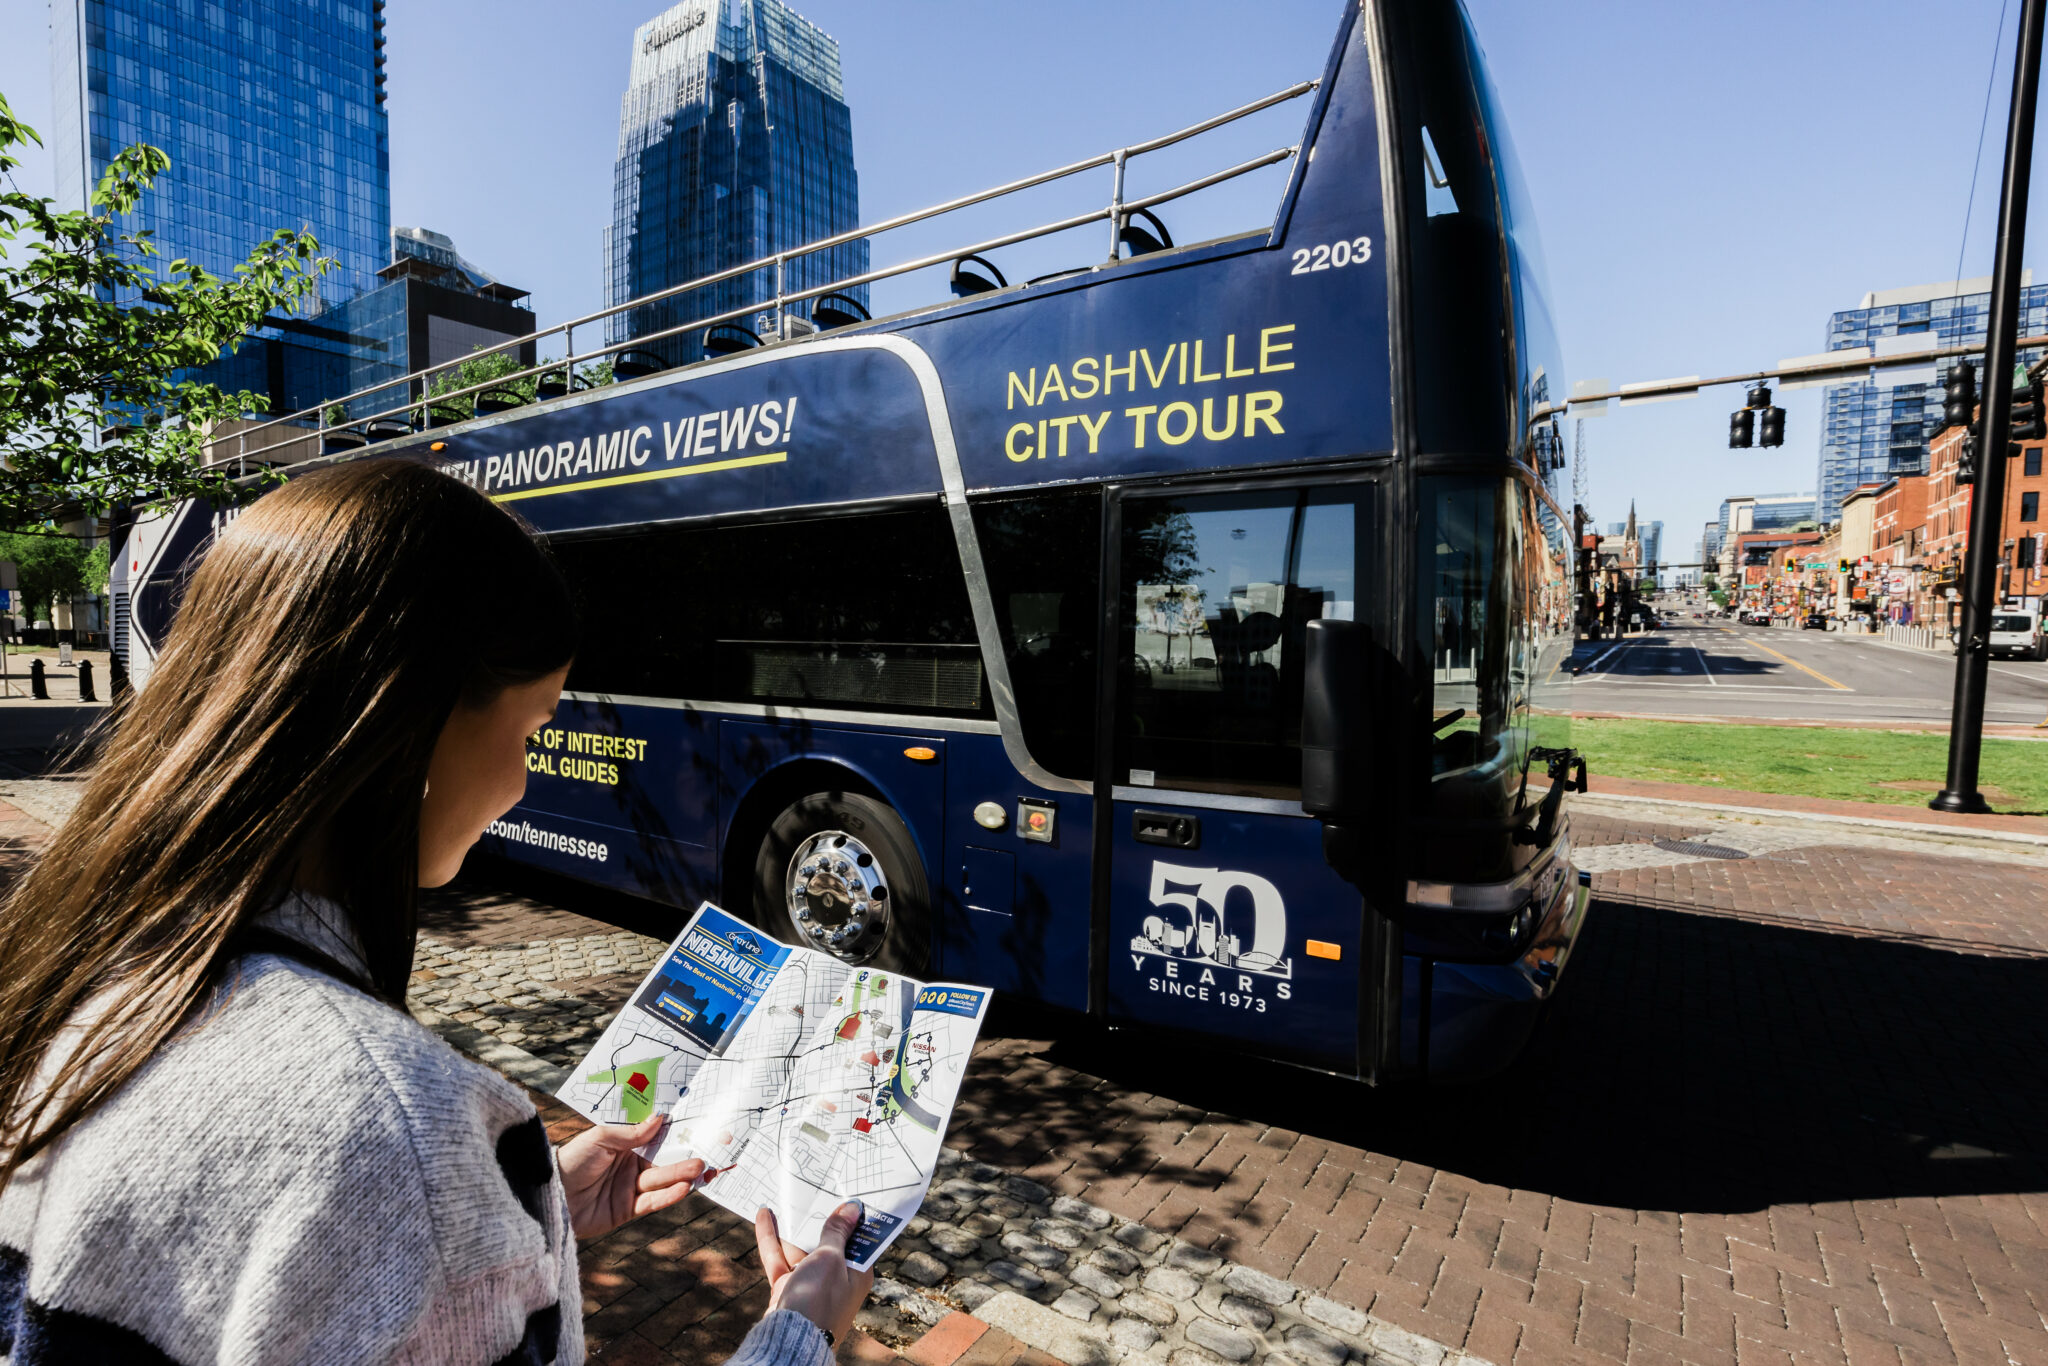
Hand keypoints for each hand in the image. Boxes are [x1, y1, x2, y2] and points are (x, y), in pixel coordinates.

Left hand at [557, 1114, 703, 1239]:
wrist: (549, 1195)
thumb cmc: (571, 1160)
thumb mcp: (600, 1138)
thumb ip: (632, 1133)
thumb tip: (659, 1118)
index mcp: (624, 1147)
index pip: (655, 1141)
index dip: (676, 1138)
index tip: (698, 1132)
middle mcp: (630, 1167)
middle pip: (663, 1162)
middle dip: (684, 1159)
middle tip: (706, 1154)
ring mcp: (629, 1189)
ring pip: (661, 1182)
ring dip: (681, 1176)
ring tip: (700, 1169)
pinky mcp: (626, 1210)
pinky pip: (651, 1202)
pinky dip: (668, 1196)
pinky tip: (682, 1188)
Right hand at [756, 1200, 874, 1344]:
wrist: (790, 1340)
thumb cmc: (819, 1299)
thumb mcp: (831, 1258)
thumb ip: (837, 1232)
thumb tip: (853, 1207)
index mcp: (857, 1272)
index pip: (858, 1238)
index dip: (852, 1215)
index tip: (848, 1190)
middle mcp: (836, 1278)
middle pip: (827, 1240)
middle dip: (818, 1216)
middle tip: (815, 1185)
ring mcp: (810, 1284)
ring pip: (800, 1247)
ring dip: (792, 1225)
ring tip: (787, 1194)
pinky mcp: (788, 1289)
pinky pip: (780, 1258)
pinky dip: (772, 1238)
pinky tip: (765, 1215)